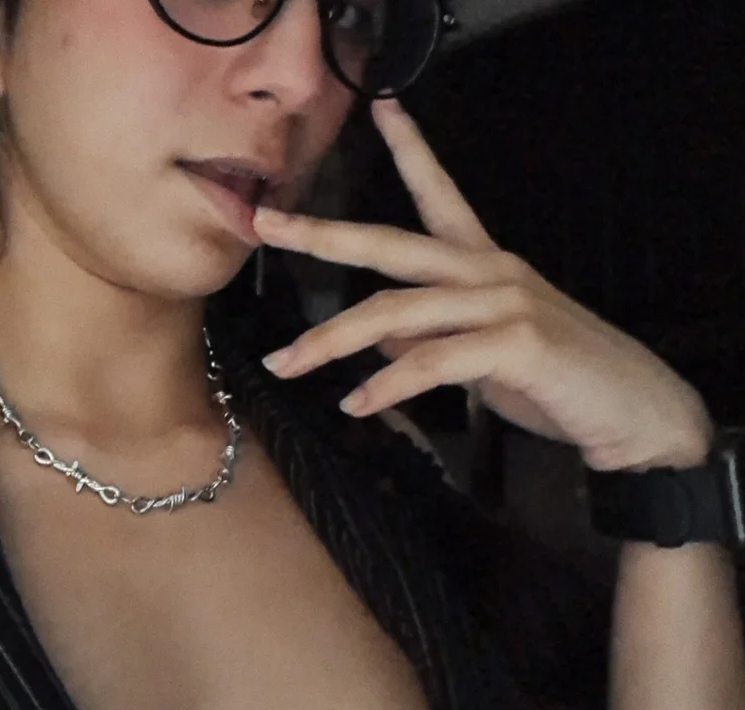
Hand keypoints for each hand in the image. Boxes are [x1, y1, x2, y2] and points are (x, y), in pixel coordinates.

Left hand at [253, 99, 711, 471]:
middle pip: (392, 244)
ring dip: (333, 340)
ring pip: (397, 310)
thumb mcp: (480, 352)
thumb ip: (427, 338)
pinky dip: (387, 384)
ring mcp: (504, 302)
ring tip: (287, 364)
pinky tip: (356, 403)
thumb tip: (373, 343)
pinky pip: (431, 360)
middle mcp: (490, 269)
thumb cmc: (555, 378)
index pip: (440, 192)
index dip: (411, 148)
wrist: (632, 413)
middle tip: (268, 224)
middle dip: (325, 234)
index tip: (383, 106)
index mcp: (483, 261)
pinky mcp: (517, 342)